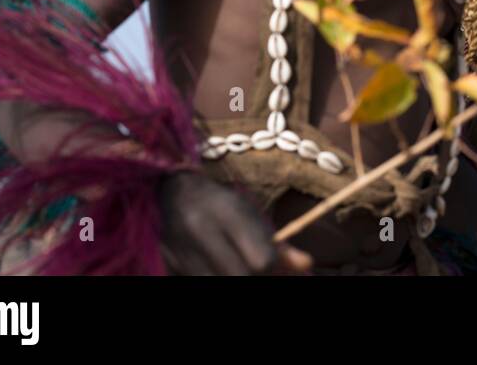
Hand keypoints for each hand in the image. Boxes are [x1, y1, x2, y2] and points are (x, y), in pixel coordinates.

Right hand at [159, 171, 313, 274]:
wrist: (173, 193)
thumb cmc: (221, 204)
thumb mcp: (252, 214)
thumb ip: (278, 243)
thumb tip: (306, 265)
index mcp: (230, 211)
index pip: (262, 260)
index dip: (275, 269)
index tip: (278, 268)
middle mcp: (204, 231)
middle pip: (241, 276)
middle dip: (258, 278)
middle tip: (262, 271)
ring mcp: (183, 251)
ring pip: (219, 283)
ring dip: (236, 280)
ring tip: (244, 269)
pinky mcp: (170, 265)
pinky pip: (199, 281)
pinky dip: (217, 279)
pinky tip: (224, 271)